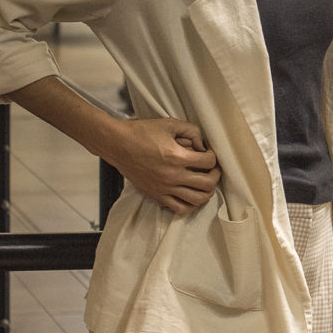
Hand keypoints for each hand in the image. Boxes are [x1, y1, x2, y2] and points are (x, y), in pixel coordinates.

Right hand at [106, 119, 220, 215]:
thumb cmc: (142, 132)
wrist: (117, 144)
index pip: (209, 162)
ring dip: (206, 192)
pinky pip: (180, 209)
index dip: (213, 156)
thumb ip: (192, 131)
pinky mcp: (156, 195)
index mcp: (177, 157)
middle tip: (212, 169)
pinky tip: (191, 195)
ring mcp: (164, 188)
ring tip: (204, 183)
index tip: (208, 153)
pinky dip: (190, 205)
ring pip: (197, 200)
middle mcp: (172, 176)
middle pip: (207, 184)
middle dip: (215, 175)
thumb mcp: (170, 124)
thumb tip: (203, 146)